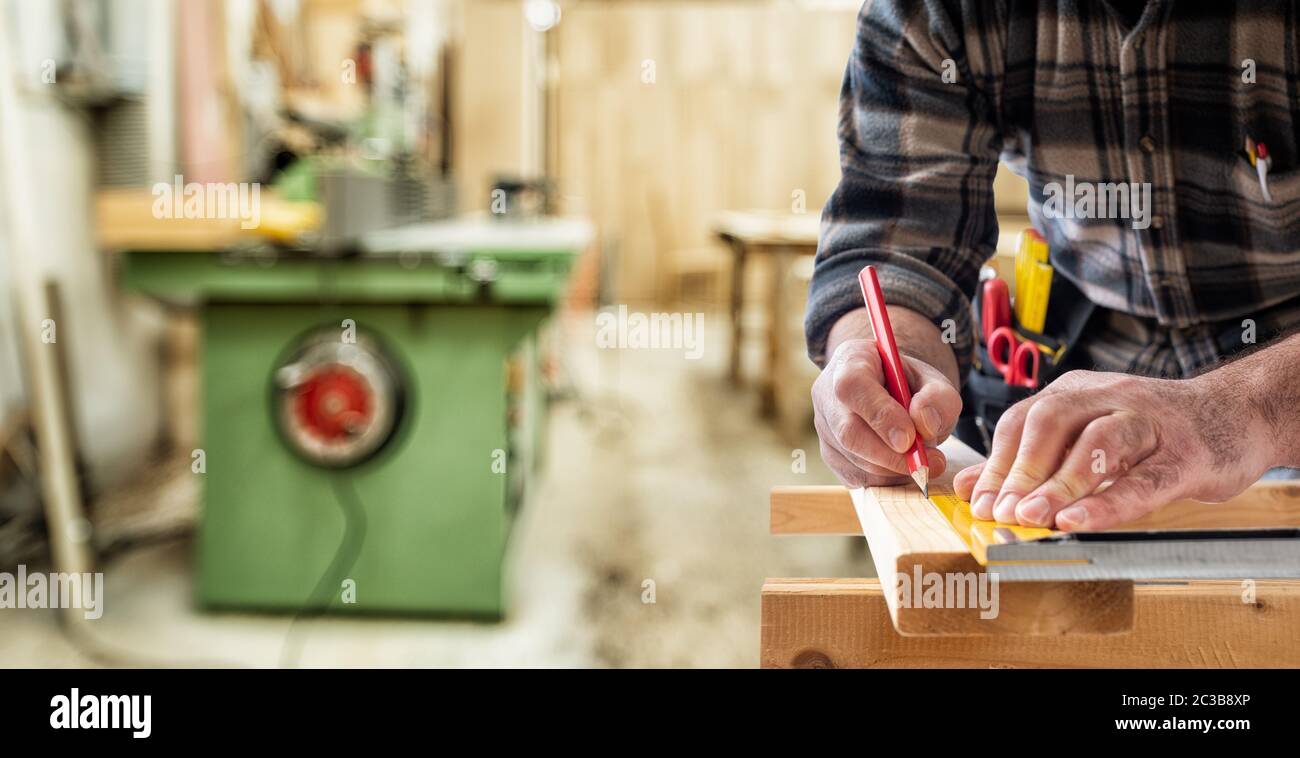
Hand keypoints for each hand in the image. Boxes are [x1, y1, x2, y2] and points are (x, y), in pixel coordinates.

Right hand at [813, 338, 961, 487]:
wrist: (889, 391)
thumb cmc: (909, 384)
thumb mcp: (933, 380)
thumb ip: (938, 398)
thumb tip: (925, 425)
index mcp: (850, 361)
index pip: (853, 386)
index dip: (879, 415)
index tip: (909, 438)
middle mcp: (827, 394)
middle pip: (848, 432)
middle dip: (890, 456)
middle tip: (926, 463)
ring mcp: (824, 428)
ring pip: (854, 460)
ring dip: (894, 469)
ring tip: (922, 458)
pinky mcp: (830, 455)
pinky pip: (857, 477)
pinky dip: (886, 479)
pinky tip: (902, 465)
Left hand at [953, 370, 1269, 530]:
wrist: (1236, 416)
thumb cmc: (1151, 434)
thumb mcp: (1083, 438)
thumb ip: (1027, 462)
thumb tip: (967, 489)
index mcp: (1076, 393)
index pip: (1022, 420)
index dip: (996, 463)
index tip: (978, 503)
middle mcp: (1109, 397)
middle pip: (1051, 422)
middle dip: (1020, 469)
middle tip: (999, 512)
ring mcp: (1150, 422)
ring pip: (1098, 442)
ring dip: (1059, 482)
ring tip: (1031, 516)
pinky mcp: (1186, 455)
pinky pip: (1144, 479)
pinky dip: (1108, 502)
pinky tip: (1079, 521)